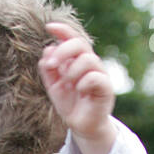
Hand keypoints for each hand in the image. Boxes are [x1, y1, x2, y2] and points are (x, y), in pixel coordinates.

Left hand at [38, 21, 114, 141]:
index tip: (48, 27)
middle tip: (51, 64)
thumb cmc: (70, 104)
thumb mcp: (54, 86)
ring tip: (67, 82)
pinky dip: (83, 82)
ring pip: (88, 59)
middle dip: (63, 50)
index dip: (62, 30)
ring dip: (72, 69)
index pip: (72, 38)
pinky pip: (95, 77)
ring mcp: (99, 74)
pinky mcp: (106, 88)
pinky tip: (79, 90)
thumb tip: (48, 49)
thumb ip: (49, 70)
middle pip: (80, 44)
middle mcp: (90, 63)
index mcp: (78, 60)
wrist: (82, 126)